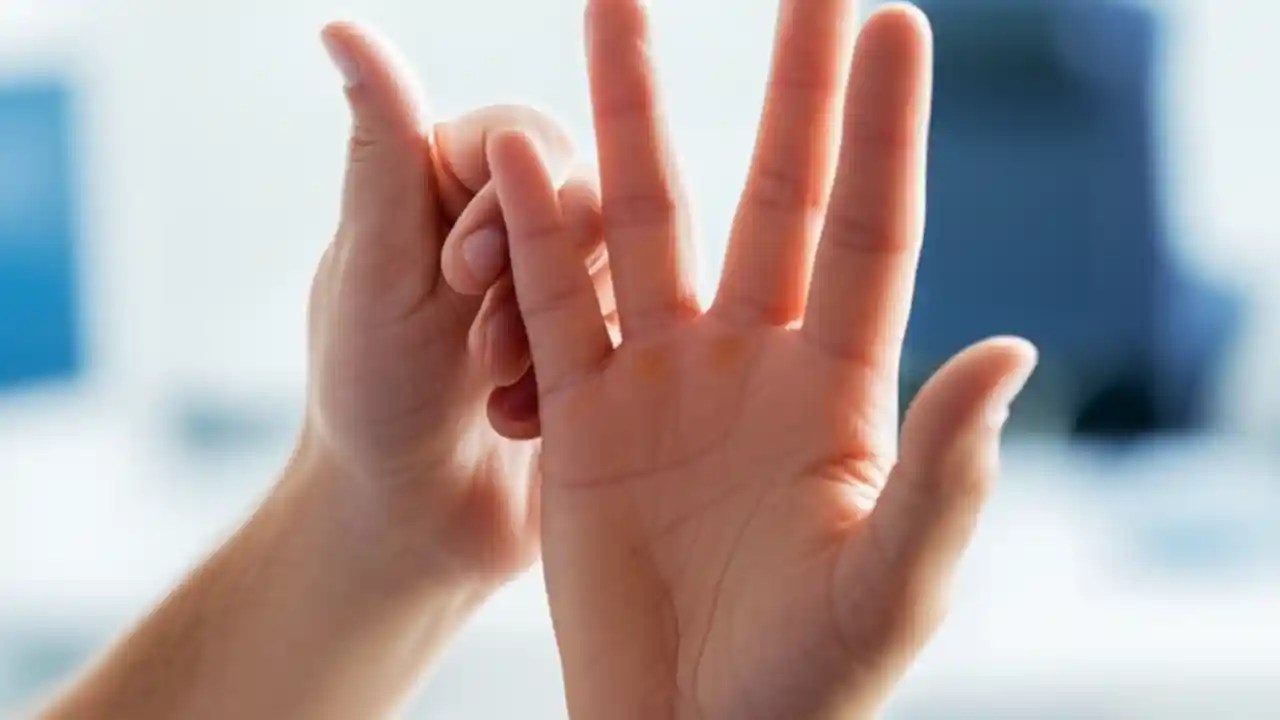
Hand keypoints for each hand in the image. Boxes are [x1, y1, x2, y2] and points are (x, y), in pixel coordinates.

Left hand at [305, 22, 604, 584]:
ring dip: (560, 328)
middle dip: (539, 274)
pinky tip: (526, 420)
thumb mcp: (374, 271)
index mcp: (448, 186)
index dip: (508, 201)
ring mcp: (565, 291)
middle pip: (585, 196)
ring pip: (624, 264)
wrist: (405, 525)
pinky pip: (639, 329)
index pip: (521, 144)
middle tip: (483, 347)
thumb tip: (338, 25)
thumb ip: (378, 150)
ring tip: (498, 389)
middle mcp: (512, 226)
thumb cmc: (367, 398)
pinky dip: (584, 373)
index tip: (460, 271)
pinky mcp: (603, 351)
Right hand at [492, 2, 1037, 717]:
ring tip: (613, 7)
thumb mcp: (891, 591)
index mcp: (844, 393)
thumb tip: (1010, 349)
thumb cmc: (804, 688)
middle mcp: (755, 363)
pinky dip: (538, 230)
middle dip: (783, 83)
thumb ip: (943, 472)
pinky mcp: (583, 415)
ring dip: (629, 118)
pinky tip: (525, 152)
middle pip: (772, 191)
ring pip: (647, 221)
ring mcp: (663, 380)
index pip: (872, 230)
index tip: (893, 21)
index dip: (883, 129)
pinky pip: (558, 300)